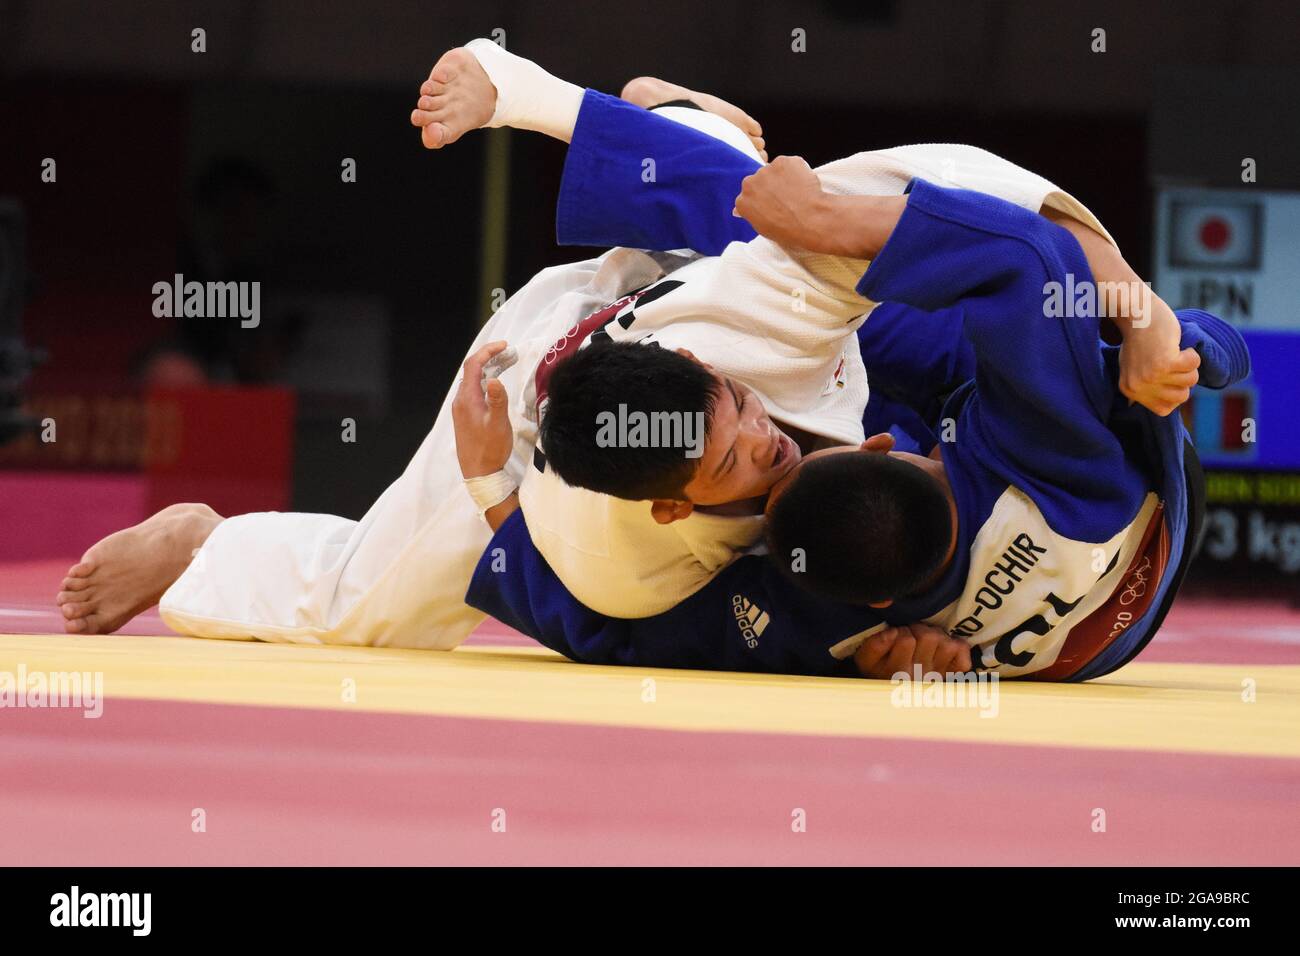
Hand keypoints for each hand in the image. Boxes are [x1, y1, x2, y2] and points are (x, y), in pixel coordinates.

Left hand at [452, 341, 515, 478]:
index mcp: (467, 399)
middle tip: (511, 354)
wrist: (479, 473)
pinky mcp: (466, 416)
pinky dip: (486, 381)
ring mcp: (462, 409)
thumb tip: (493, 378)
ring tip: (508, 364)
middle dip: (491, 358)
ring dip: (489, 370)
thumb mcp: (498, 424)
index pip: (473, 365)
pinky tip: (496, 385)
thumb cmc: (490, 449)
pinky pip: (474, 391)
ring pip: (473, 381)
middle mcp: (461, 401)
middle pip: (472, 370)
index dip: (488, 351)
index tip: (505, 346)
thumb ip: (497, 400)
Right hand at [733, 156, 833, 251]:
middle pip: (759, 180)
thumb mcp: (763, 228)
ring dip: (784, 177)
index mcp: (743, 201)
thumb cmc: (788, 229)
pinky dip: (797, 170)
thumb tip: (742, 210)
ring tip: (796, 192)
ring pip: (775, 170)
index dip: (762, 198)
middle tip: (785, 197)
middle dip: (770, 185)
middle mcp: (750, 183)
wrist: (809, 219)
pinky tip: (803, 184)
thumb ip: (752, 214)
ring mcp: (766, 170)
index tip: (771, 203)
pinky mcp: (783, 161)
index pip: (749, 195)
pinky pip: (790, 163)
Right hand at [854, 623, 972, 679]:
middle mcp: (919, 676)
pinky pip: (963, 659)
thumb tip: (893, 632)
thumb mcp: (866, 658)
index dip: (900, 630)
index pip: (905, 640)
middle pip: (929, 637)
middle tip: (911, 634)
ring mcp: (937, 676)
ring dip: (937, 636)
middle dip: (919, 629)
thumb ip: (875, 645)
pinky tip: (943, 650)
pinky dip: (958, 649)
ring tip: (926, 640)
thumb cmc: (879, 668)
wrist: (892, 695)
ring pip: (947, 645)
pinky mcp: (951, 676)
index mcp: (895, 672)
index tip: (894, 635)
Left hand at [1119, 308, 1200, 416]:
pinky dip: (1191, 353)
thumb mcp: (1135, 368)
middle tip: (1171, 361)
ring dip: (1188, 364)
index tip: (1169, 376)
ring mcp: (1151, 376)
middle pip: (1181, 397)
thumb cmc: (1139, 338)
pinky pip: (1194, 365)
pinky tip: (1176, 345)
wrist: (1136, 313)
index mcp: (1130, 390)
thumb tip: (1166, 406)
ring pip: (1191, 381)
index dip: (1174, 393)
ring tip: (1172, 351)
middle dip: (1184, 378)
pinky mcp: (1165, 362)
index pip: (1165, 410)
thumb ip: (1146, 388)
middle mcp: (1138, 387)